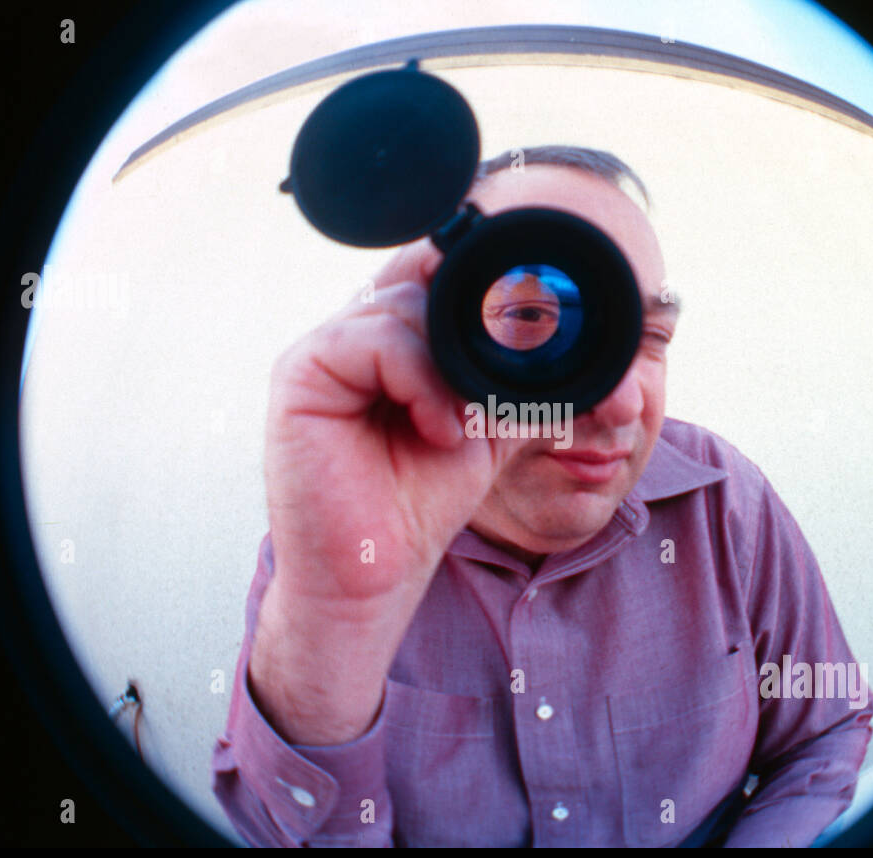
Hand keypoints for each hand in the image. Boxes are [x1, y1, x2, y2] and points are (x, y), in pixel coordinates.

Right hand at [249, 238, 525, 742]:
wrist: (375, 572)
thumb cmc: (419, 504)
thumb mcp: (486, 426)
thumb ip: (513, 378)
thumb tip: (571, 343)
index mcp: (389, 340)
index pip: (432, 271)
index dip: (480, 281)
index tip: (533, 312)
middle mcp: (352, 335)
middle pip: (421, 278)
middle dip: (473, 323)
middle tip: (500, 383)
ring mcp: (323, 350)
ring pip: (403, 304)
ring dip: (449, 365)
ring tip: (457, 428)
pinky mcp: (300, 373)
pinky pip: (372, 338)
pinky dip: (419, 380)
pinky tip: (437, 431)